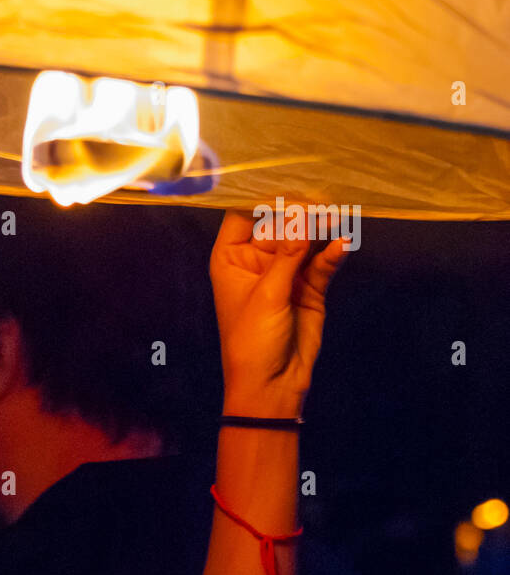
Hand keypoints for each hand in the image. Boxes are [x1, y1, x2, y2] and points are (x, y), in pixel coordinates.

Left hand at [209, 209, 349, 416]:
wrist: (271, 385)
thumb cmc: (252, 340)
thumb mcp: (268, 294)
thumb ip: (289, 253)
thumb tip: (305, 214)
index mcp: (231, 258)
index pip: (244, 215)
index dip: (264, 200)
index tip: (289, 189)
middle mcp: (256, 261)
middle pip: (280, 223)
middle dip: (300, 212)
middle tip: (323, 202)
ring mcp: (284, 273)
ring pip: (305, 240)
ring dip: (321, 228)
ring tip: (339, 216)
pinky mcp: (309, 287)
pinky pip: (322, 262)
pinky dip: (332, 253)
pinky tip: (342, 245)